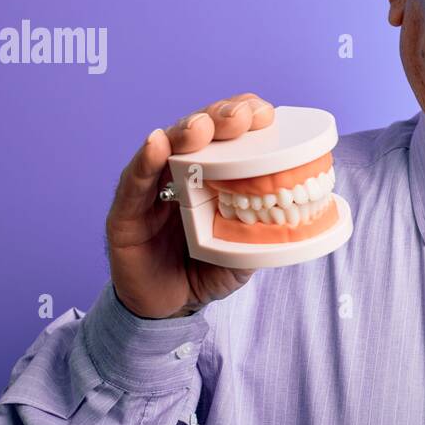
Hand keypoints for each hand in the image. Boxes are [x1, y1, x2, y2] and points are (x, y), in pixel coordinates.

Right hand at [106, 93, 275, 318]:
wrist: (169, 310)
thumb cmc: (205, 272)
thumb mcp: (244, 252)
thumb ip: (262, 233)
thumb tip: (299, 219)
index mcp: (213, 174)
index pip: (228, 133)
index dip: (244, 115)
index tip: (264, 114)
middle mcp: (181, 172)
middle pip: (200, 129)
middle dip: (221, 116)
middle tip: (241, 117)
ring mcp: (151, 188)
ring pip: (166, 146)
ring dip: (186, 130)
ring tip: (202, 126)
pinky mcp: (126, 212)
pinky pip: (134, 182)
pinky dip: (145, 161)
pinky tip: (157, 143)